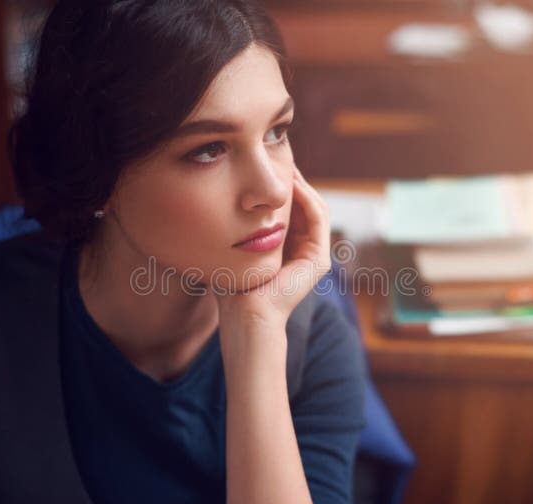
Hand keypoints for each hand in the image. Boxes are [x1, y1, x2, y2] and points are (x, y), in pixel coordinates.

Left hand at [215, 166, 330, 335]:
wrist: (244, 316)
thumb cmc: (232, 288)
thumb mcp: (233, 248)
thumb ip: (233, 229)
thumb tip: (213, 204)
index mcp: (287, 248)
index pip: (291, 209)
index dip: (282, 186)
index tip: (267, 165)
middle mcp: (304, 250)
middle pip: (305, 204)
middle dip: (294, 180)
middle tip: (280, 158)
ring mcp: (314, 255)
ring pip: (315, 207)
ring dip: (303, 185)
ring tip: (288, 166)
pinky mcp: (319, 260)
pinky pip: (318, 219)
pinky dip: (308, 198)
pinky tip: (292, 185)